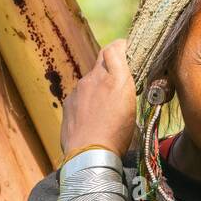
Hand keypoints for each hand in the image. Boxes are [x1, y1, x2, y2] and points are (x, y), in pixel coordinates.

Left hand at [60, 38, 138, 158]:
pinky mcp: (69, 101)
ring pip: (91, 79)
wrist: (88, 154)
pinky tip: (91, 115)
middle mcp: (96, 78)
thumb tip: (123, 79)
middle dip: (110, 65)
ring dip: (98, 85)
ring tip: (105, 105)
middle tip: (118, 78)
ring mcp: (79, 89)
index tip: (125, 49)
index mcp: (117, 79)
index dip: (120, 46)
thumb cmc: (117, 135)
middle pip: (101, 61)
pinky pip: (80, 94)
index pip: (114, 48)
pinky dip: (86, 99)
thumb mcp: (132, 109)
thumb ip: (125, 87)